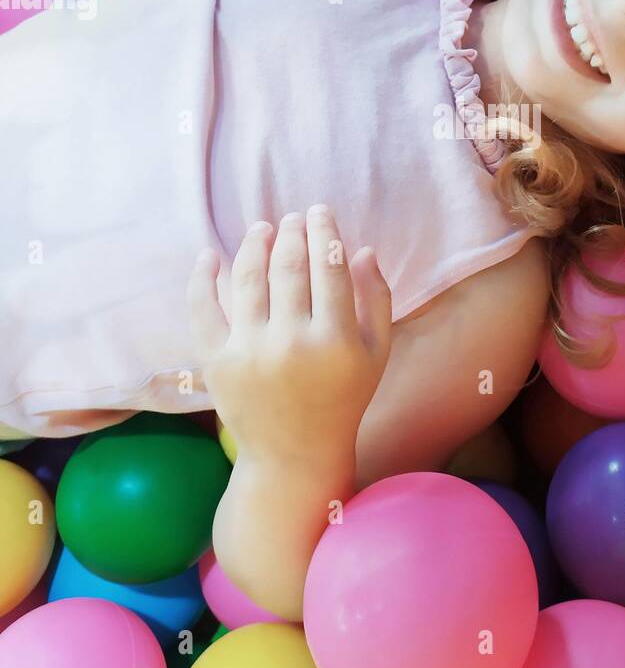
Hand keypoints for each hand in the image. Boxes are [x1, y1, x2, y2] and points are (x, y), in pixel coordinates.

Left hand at [187, 207, 391, 467]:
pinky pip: (203, 308)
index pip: (329, 267)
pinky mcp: (216, 362)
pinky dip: (203, 276)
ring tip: (262, 229)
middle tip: (293, 219)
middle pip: (290, 266)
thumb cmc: (342, 398)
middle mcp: (291, 343)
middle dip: (292, 232)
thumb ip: (377, 300)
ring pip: (248, 277)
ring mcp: (249, 352)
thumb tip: (361, 249)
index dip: (324, 231)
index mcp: (336, 340)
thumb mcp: (376, 354)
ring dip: (255, 243)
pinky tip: (211, 255)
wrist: (294, 454)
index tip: (320, 212)